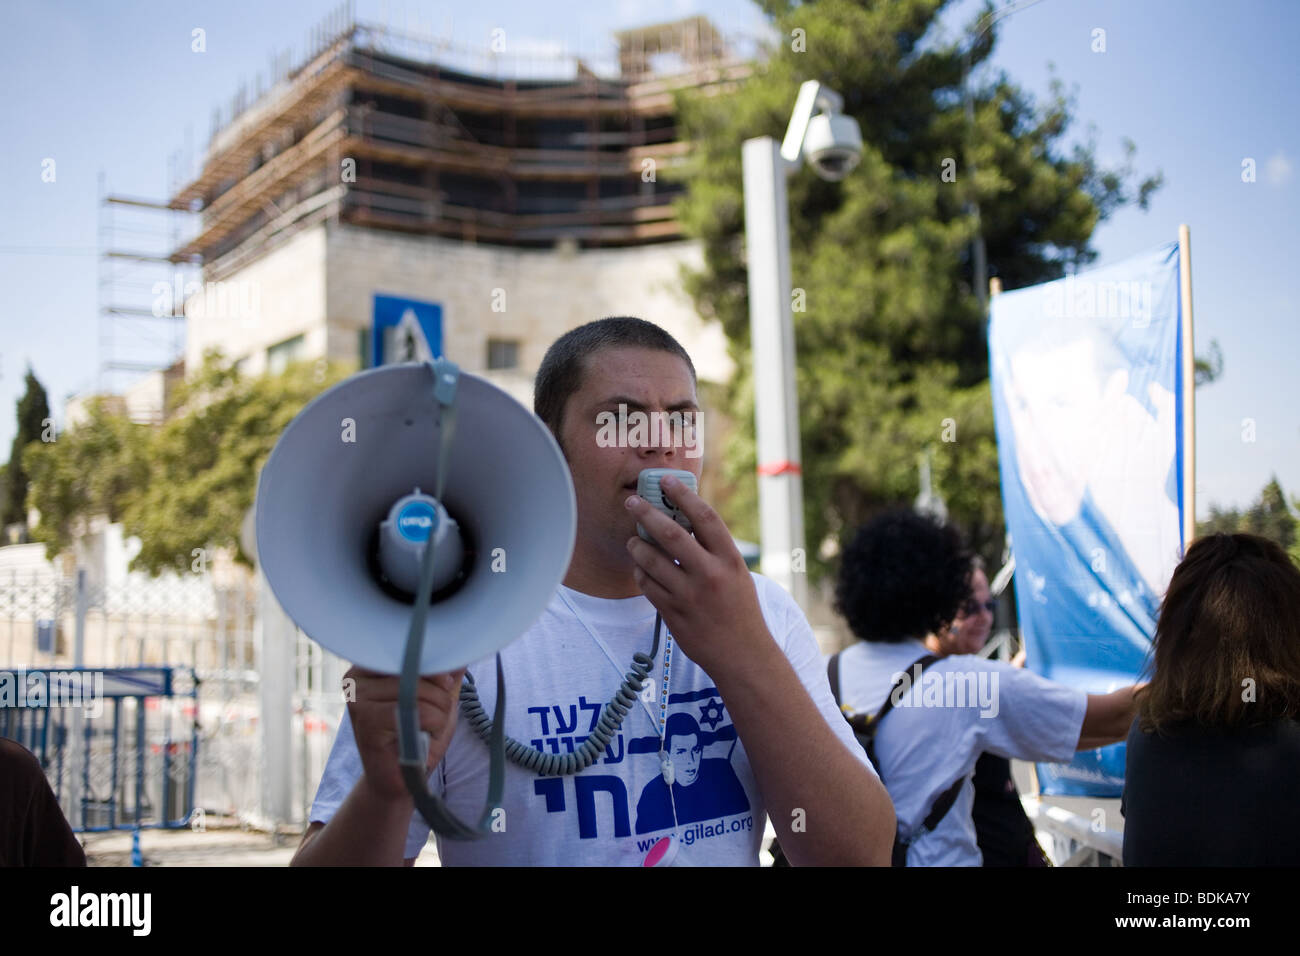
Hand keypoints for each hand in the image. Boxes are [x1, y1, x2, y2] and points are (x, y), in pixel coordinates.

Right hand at [344, 665, 465, 804]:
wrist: (400, 781)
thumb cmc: (417, 736)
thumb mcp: (437, 698)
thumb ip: (445, 673)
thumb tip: (461, 648)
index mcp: (369, 667)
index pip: (412, 651)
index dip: (436, 668)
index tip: (444, 685)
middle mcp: (357, 678)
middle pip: (417, 668)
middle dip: (440, 694)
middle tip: (436, 716)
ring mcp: (358, 699)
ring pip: (420, 690)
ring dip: (439, 712)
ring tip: (430, 728)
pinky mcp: (367, 722)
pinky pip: (419, 711)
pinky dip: (434, 724)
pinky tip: (424, 738)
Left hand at [624, 474, 770, 675]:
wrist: (742, 655)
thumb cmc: (740, 609)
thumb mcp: (736, 574)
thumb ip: (713, 550)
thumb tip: (683, 519)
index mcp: (730, 560)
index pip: (704, 517)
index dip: (683, 494)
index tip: (665, 480)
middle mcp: (709, 574)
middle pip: (670, 534)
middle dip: (647, 513)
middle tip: (632, 502)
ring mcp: (689, 595)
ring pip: (651, 560)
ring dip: (636, 546)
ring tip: (632, 541)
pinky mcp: (672, 613)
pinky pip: (646, 585)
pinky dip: (640, 573)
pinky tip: (641, 570)